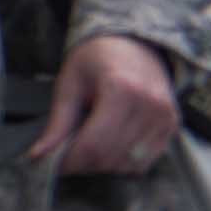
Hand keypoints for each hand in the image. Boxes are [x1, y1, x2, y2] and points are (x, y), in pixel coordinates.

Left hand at [43, 32, 178, 177]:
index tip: (51, 162)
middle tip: (65, 154)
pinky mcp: (172, 126)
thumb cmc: (95, 61)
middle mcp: (150, 105)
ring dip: (102, 165)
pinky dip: (122, 162)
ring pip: (127, 164)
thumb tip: (38, 156)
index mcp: (122, 90)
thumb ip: (57, 123)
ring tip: (86, 146)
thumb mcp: (69, 85)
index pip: (93, 144)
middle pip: (110, 157)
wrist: (134, 45)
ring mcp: (165, 117)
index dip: (69, 160)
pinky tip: (108, 146)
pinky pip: (144, 161)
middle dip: (82, 164)